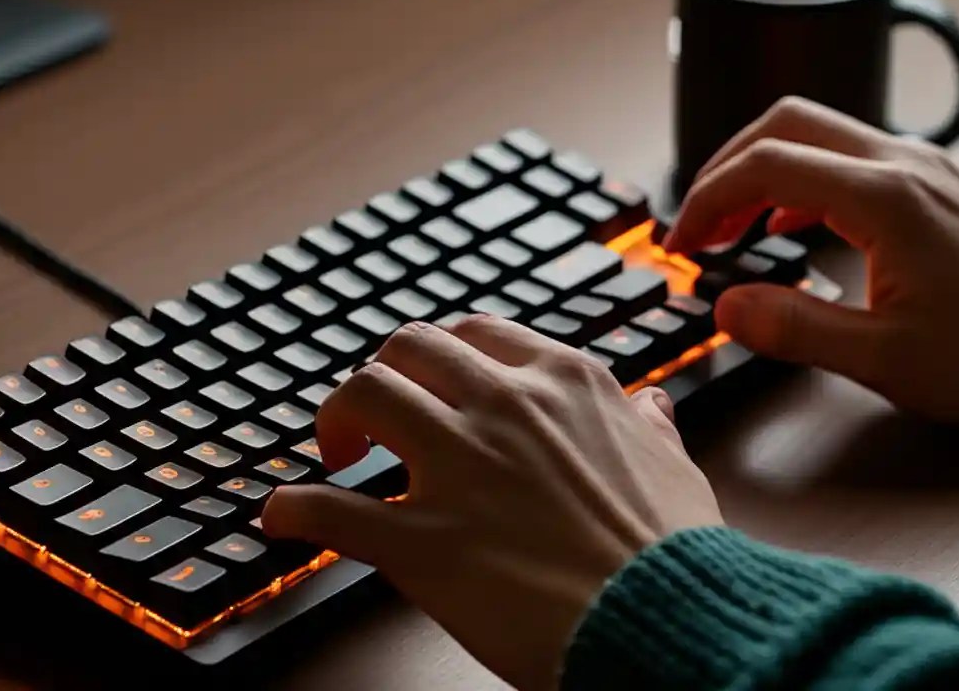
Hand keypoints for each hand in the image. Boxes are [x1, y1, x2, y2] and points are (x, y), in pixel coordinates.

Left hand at [262, 317, 721, 690]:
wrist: (671, 625)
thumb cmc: (675, 557)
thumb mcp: (674, 469)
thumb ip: (648, 429)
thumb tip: (650, 407)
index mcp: (563, 383)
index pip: (475, 334)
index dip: (439, 358)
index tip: (429, 381)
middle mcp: (504, 407)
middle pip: (407, 348)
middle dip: (382, 375)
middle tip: (375, 415)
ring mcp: (458, 468)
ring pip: (363, 397)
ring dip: (335, 419)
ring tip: (336, 453)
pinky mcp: (421, 541)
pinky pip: (328, 509)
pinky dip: (293, 509)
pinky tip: (283, 516)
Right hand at [665, 96, 958, 424]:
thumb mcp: (885, 360)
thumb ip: (795, 329)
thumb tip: (727, 307)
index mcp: (885, 201)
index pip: (765, 166)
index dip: (707, 200)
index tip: (683, 244)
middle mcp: (905, 169)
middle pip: (785, 124)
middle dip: (725, 167)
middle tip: (697, 225)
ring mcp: (923, 171)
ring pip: (817, 133)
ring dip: (761, 171)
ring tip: (730, 227)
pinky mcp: (933, 188)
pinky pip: (848, 157)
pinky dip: (800, 181)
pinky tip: (788, 228)